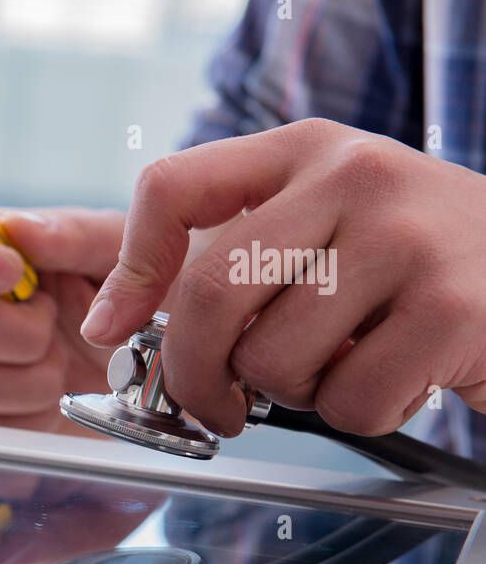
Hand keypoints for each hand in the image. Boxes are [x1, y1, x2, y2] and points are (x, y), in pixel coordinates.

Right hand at [0, 204, 125, 433]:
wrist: (155, 374)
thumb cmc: (131, 300)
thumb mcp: (117, 252)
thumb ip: (69, 234)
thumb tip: (16, 229)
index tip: (11, 270)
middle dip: (16, 328)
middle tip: (55, 323)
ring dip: (33, 376)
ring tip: (63, 363)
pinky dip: (31, 415)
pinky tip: (53, 398)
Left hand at [81, 117, 485, 437]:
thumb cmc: (412, 258)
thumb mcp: (324, 220)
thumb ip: (233, 254)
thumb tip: (111, 322)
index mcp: (305, 150)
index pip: (174, 186)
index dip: (129, 269)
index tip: (113, 326)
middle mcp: (353, 176)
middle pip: (210, 292)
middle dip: (195, 373)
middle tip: (216, 405)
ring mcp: (407, 238)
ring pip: (274, 360)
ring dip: (295, 394)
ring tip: (343, 364)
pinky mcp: (453, 308)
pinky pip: (349, 401)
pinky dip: (361, 413)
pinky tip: (398, 377)